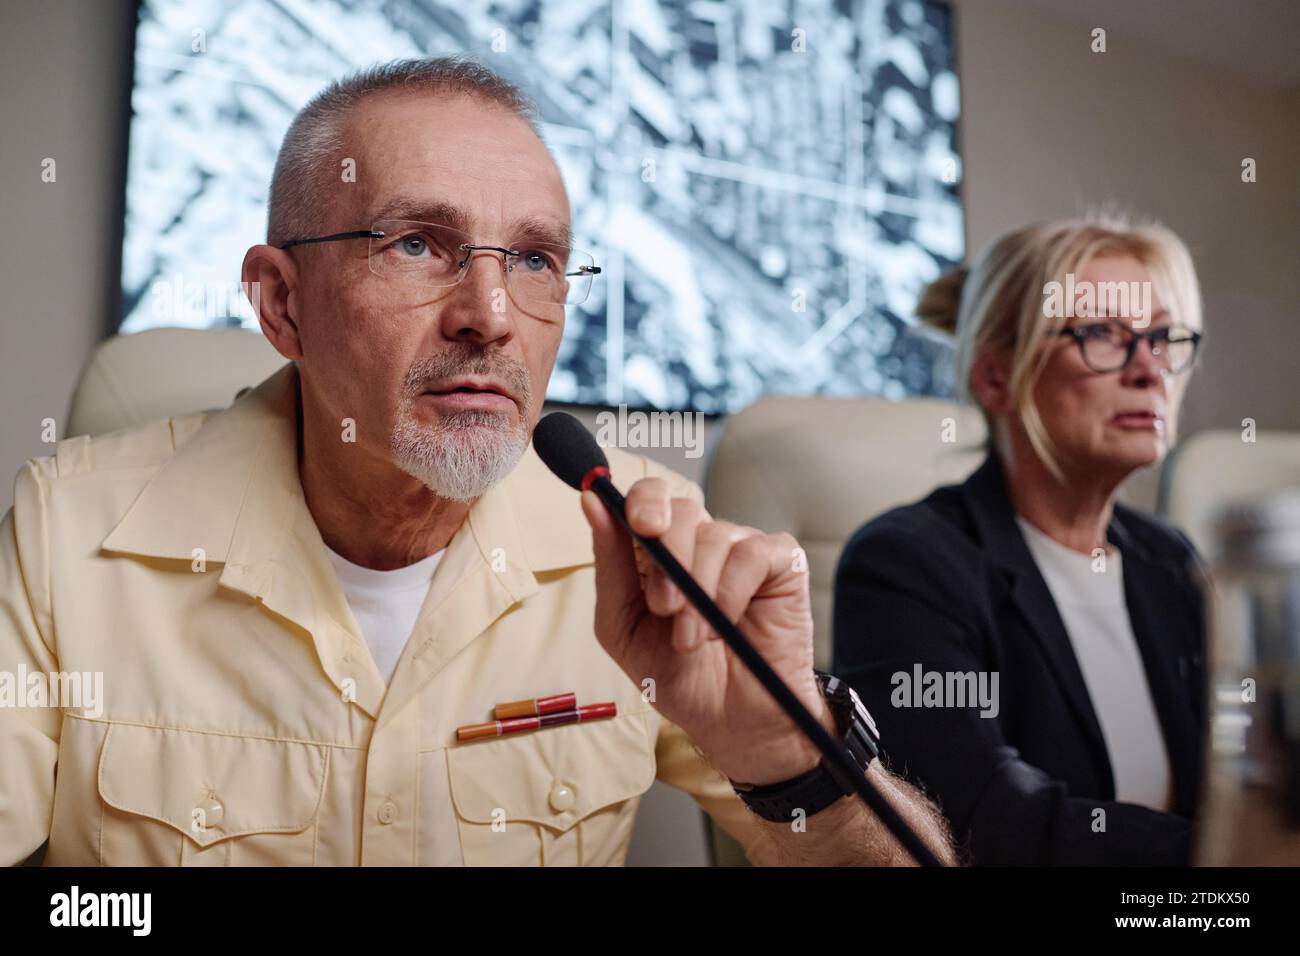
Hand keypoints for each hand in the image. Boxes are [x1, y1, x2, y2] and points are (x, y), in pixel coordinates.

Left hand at [581, 477, 836, 784]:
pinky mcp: (781, 562)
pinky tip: (727, 625)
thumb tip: (591, 500)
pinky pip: (752, 553)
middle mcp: (701, 540)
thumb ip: (609, 563)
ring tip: (692, 638)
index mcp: (660, 549)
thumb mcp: (622, 624)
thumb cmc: (676, 674)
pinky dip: (732, 592)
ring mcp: (742, 548)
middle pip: (682, 509)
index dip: (642, 500)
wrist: (727, 720)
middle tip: (664, 609)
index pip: (650, 495)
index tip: (639, 525)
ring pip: (715, 534)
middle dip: (667, 559)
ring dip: (697, 591)